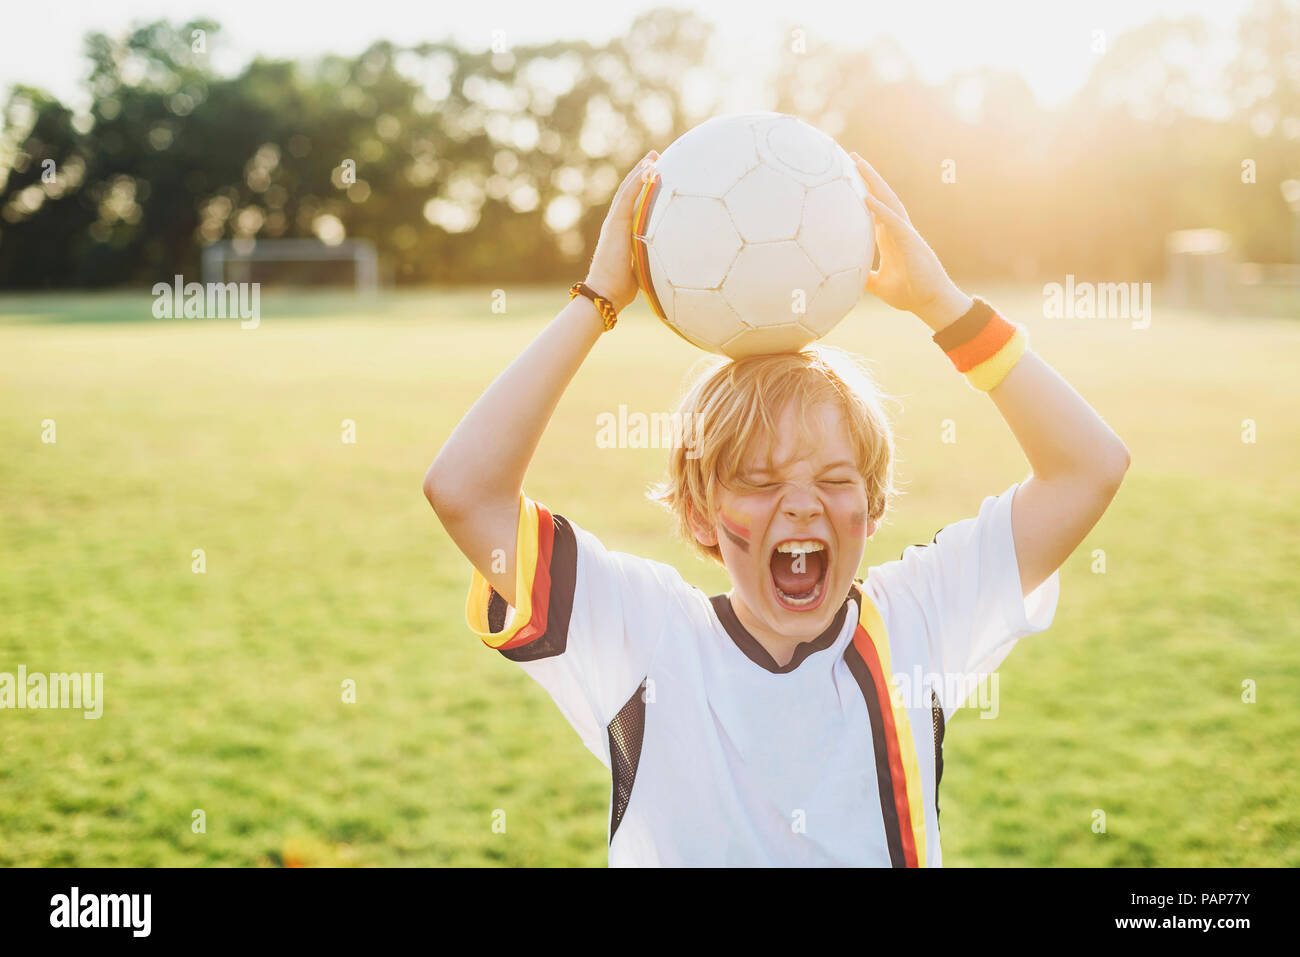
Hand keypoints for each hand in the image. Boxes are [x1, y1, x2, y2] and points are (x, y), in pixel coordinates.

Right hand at [584, 150, 658, 312]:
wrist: (605, 292)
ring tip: (652, 157)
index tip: (654, 176)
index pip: (632, 205)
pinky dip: (637, 182)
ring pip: (627, 190)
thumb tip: (671, 262)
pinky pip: (627, 198)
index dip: (642, 190)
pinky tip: (648, 170)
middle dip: (641, 174)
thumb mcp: (642, 267)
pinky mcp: (615, 224)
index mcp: (622, 233)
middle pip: (628, 192)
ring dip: (640, 172)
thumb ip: (651, 258)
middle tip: (654, 158)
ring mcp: (614, 222)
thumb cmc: (622, 287)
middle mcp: (616, 224)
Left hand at [850, 151, 972, 329]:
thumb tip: (844, 279)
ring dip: (874, 182)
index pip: (874, 206)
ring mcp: (905, 233)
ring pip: (889, 200)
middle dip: (868, 176)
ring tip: (859, 164)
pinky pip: (893, 221)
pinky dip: (880, 208)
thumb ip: (863, 277)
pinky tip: (866, 197)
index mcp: (889, 236)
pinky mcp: (911, 242)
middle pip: (882, 195)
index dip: (862, 189)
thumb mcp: (878, 285)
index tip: (848, 174)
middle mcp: (897, 229)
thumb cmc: (909, 293)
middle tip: (852, 156)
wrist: (930, 303)